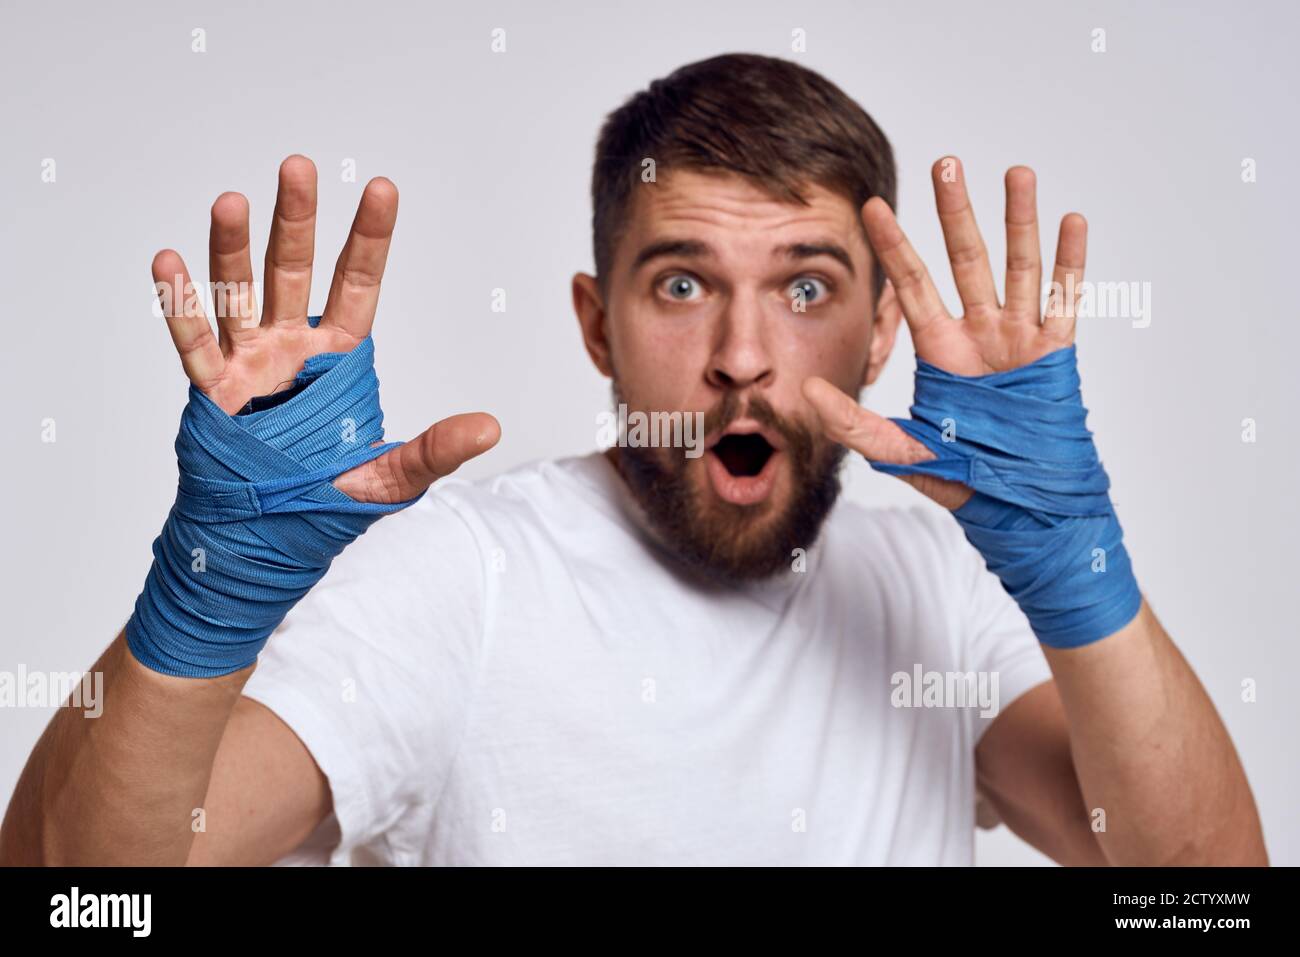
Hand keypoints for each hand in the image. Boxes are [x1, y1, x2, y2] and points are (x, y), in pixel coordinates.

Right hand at [152, 155, 498, 501]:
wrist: (266, 537)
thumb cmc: (326, 500)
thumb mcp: (393, 477)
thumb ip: (435, 449)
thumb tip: (491, 428)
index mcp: (338, 358)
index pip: (357, 284)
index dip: (369, 237)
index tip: (381, 187)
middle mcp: (291, 348)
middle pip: (292, 270)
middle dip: (297, 220)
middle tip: (299, 166)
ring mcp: (248, 363)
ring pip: (238, 292)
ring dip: (233, 248)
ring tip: (231, 200)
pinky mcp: (211, 390)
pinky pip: (193, 342)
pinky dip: (179, 305)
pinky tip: (169, 261)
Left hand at [802, 157, 1085, 509]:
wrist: (1020, 506)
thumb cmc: (964, 478)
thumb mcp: (900, 449)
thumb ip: (853, 424)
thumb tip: (807, 394)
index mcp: (940, 349)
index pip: (912, 284)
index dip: (894, 245)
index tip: (872, 205)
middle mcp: (979, 334)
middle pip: (965, 260)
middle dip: (955, 212)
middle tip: (944, 163)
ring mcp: (1019, 338)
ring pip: (1019, 265)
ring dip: (1018, 220)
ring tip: (1016, 172)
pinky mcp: (1056, 353)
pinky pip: (1065, 299)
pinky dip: (1071, 261)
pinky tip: (1071, 221)